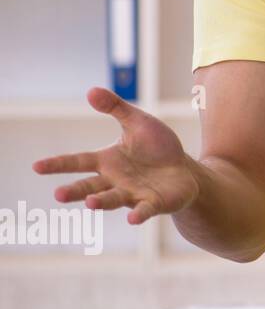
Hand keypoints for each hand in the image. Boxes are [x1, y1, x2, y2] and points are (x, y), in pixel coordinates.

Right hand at [32, 87, 200, 224]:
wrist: (183, 169)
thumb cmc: (156, 147)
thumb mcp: (137, 122)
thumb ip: (116, 108)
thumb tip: (91, 90)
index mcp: (107, 161)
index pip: (78, 161)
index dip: (58, 164)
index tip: (36, 166)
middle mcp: (115, 180)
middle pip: (90, 186)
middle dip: (75, 191)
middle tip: (58, 194)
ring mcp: (133, 194)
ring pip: (113, 199)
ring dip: (101, 202)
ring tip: (90, 203)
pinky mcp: (153, 203)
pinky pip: (144, 209)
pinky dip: (138, 214)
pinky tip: (132, 218)